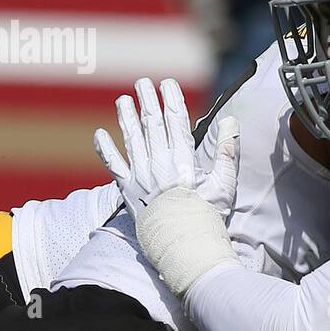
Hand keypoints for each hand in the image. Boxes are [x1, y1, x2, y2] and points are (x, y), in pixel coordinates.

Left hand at [94, 77, 238, 219]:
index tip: (167, 83)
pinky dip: (104, 149)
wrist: (183, 247)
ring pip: (131, 139)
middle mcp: (159, 164)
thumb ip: (226, 152)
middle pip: (152, 125)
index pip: (176, 122)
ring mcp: (141, 177)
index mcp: (183, 161)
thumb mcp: (225, 185)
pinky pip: (113, 165)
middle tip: (142, 83)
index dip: (171, 100)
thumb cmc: (207, 218)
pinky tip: (99, 134)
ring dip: (126, 117)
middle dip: (147, 101)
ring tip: (122, 99)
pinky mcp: (127, 191)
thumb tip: (230, 122)